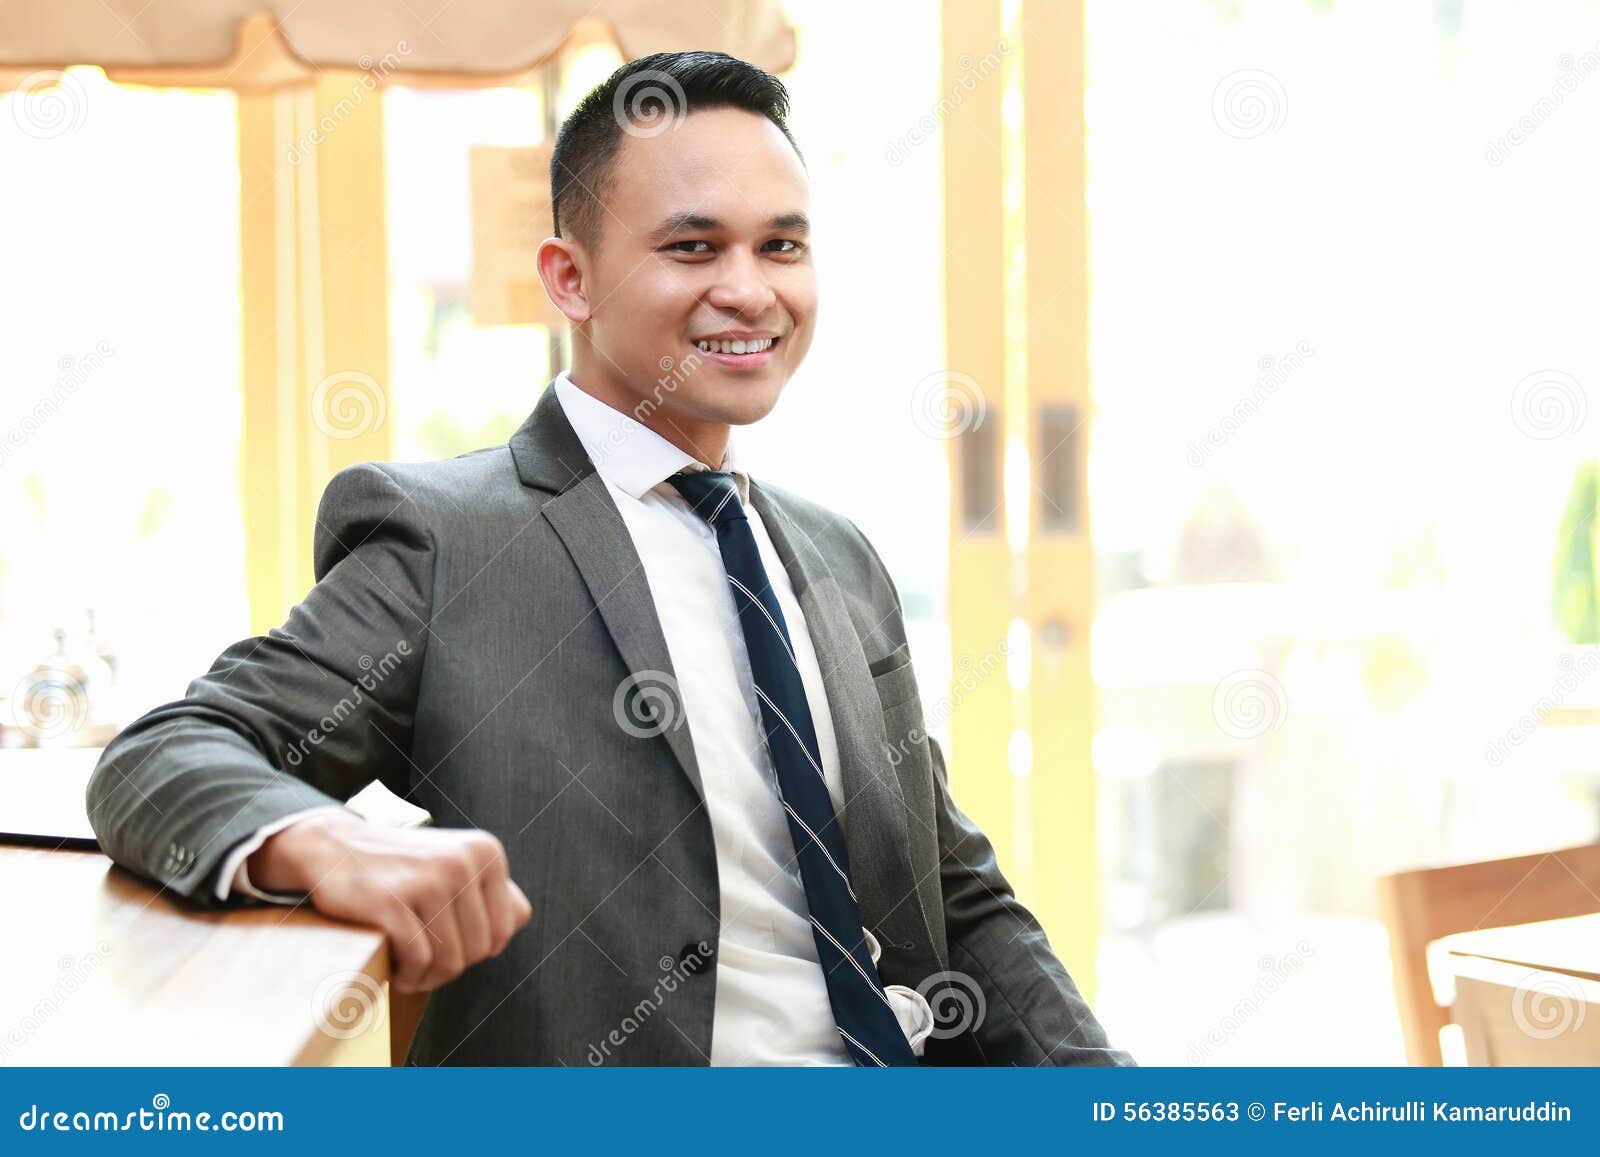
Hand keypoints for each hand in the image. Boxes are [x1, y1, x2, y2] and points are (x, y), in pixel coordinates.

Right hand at [248, 811, 532, 992]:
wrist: (335, 847)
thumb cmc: (401, 867)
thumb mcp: (456, 863)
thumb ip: (492, 890)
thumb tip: (519, 921)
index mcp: (486, 852)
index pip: (504, 930)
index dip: (477, 950)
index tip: (450, 946)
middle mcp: (463, 861)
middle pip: (478, 950)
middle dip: (451, 967)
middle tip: (424, 963)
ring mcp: (428, 879)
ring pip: (450, 960)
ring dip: (428, 977)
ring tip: (410, 969)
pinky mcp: (392, 902)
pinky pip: (418, 961)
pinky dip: (408, 976)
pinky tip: (397, 970)